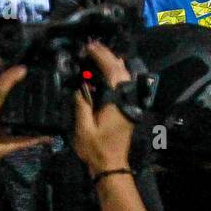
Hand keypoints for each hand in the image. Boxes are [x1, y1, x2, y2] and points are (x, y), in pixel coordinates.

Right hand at [72, 41, 136, 176]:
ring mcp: (130, 103)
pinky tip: (105, 71)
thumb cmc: (96, 148)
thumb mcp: (83, 127)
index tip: (89, 47)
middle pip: (121, 70)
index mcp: (118, 101)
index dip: (101, 56)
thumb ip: (82, 104)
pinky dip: (115, 73)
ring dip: (112, 63)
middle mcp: (128, 99)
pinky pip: (124, 84)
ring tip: (97, 53)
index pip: (112, 71)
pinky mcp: (128, 107)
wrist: (111, 165)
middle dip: (107, 56)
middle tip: (92, 45)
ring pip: (125, 76)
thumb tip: (79, 86)